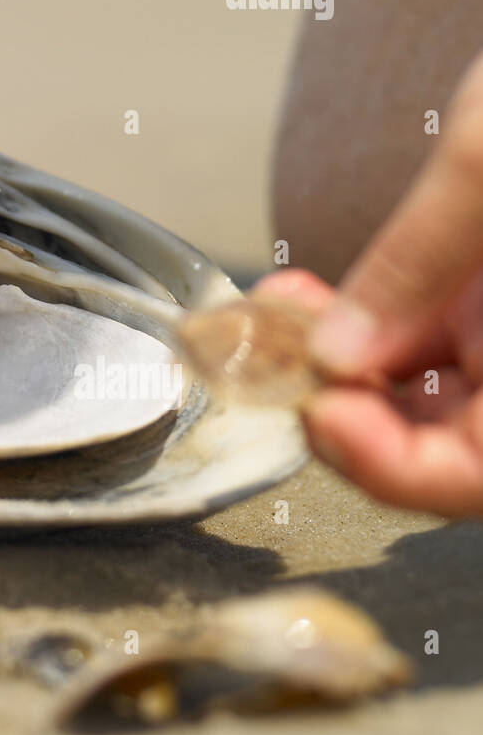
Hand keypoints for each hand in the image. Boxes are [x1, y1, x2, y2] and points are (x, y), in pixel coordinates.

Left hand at [259, 52, 482, 517]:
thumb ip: (422, 258)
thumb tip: (338, 354)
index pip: (480, 475)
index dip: (396, 467)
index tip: (321, 408)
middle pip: (445, 448)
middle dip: (345, 415)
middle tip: (273, 364)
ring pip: (422, 399)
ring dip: (336, 374)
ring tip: (273, 320)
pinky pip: (419, 343)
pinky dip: (355, 330)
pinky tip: (301, 298)